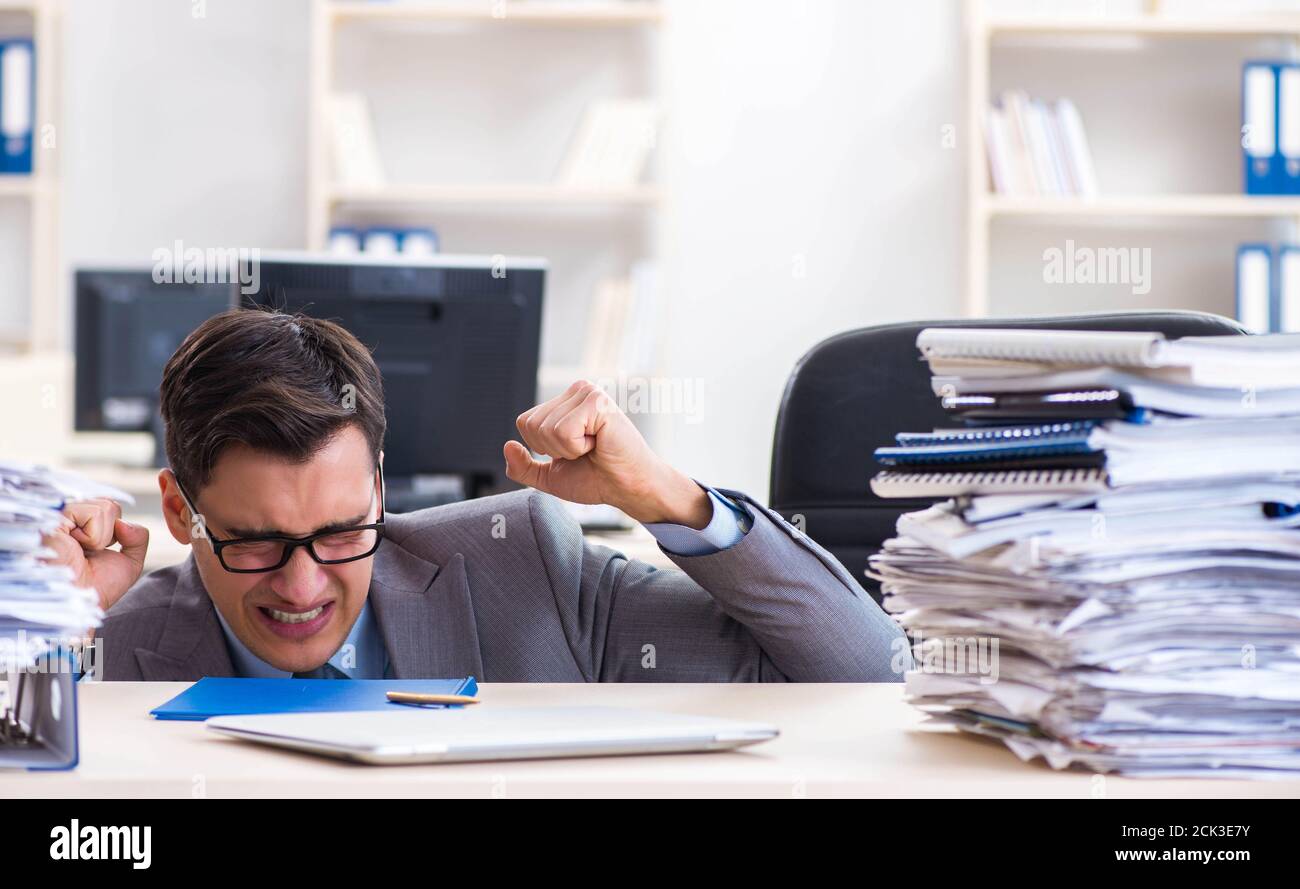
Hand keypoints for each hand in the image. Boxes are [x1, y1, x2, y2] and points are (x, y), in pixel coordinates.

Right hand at [40, 498, 148, 611]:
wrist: (81, 604)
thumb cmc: (98, 588)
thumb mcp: (130, 562)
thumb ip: (138, 537)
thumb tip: (123, 522)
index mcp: (81, 525)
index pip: (109, 504)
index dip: (115, 528)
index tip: (100, 550)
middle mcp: (69, 518)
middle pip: (109, 504)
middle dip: (110, 532)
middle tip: (91, 552)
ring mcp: (60, 517)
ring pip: (104, 507)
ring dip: (101, 537)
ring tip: (82, 552)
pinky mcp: (54, 520)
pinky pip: (92, 512)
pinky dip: (94, 535)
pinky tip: (76, 548)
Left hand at [504, 380, 711, 528]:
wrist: (628, 488)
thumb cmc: (597, 479)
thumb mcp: (551, 476)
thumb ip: (525, 466)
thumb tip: (507, 445)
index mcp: (564, 402)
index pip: (525, 423)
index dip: (543, 448)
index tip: (574, 451)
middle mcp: (576, 390)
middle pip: (531, 425)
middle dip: (554, 450)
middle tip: (585, 451)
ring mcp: (587, 393)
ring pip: (546, 430)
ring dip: (569, 450)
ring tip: (594, 447)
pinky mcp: (597, 402)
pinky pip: (563, 432)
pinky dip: (578, 447)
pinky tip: (599, 443)